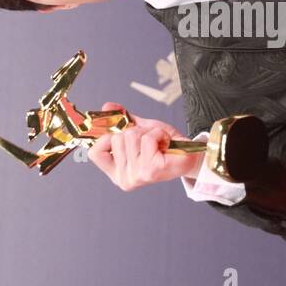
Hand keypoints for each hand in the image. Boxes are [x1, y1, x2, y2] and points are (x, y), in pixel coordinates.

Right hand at [88, 102, 203, 190]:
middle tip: (150, 140)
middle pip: (116, 138)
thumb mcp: (140, 130)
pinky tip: (165, 143)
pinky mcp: (151, 170)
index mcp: (117, 173)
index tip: (120, 132)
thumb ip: (122, 120)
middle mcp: (125, 179)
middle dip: (135, 131)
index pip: (95, 153)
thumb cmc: (165, 146)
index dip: (106, 137)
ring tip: (158, 142)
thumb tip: (107, 106)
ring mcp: (137, 176)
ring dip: (149, 132)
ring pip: (131, 136)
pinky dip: (158, 134)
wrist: (190, 155)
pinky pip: (147, 139)